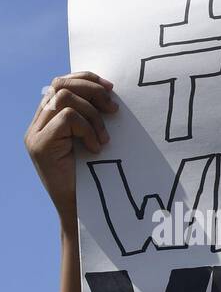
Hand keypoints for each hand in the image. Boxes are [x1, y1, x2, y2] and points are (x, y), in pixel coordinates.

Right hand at [24, 72, 116, 230]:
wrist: (83, 212)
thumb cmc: (94, 178)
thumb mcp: (93, 141)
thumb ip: (90, 119)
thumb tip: (108, 95)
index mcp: (48, 121)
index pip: (60, 84)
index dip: (85, 80)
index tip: (111, 89)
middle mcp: (37, 125)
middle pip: (60, 85)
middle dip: (91, 91)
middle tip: (114, 109)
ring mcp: (35, 134)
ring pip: (65, 98)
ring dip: (93, 115)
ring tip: (104, 138)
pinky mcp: (40, 145)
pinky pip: (68, 118)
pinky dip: (88, 129)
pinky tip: (96, 148)